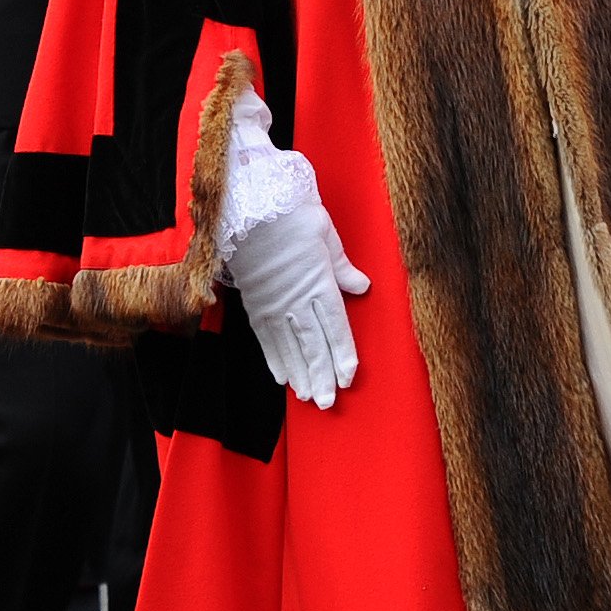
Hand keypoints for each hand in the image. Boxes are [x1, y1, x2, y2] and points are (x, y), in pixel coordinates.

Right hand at [223, 198, 369, 408]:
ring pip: (290, 348)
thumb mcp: (326, 234)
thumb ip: (342, 266)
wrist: (249, 208)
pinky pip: (266, 339)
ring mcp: (273, 305)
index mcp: (319, 283)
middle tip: (329, 402)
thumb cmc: (292, 215)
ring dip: (300, 375)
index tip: (349, 377)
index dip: (343, 355)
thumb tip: (362, 285)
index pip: (335, 327)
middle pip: (313, 345)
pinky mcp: (255, 305)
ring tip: (309, 397)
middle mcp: (296, 300)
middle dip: (322, 376)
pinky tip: (281, 378)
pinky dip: (274, 359)